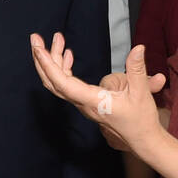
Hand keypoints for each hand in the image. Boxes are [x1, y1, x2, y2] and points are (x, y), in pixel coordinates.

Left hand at [30, 35, 164, 154]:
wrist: (142, 138)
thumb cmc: (141, 119)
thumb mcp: (141, 93)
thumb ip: (137, 70)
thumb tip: (138, 48)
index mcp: (92, 101)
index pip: (62, 83)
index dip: (48, 65)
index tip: (38, 49)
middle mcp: (82, 103)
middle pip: (53, 82)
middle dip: (42, 59)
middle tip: (35, 38)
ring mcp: (82, 103)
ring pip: (58, 82)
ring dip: (54, 60)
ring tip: (57, 39)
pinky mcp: (85, 101)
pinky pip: (67, 84)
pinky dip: (64, 68)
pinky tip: (68, 54)